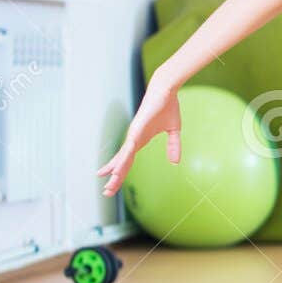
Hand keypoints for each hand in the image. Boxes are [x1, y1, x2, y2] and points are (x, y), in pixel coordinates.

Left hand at [98, 76, 182, 196]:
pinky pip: (129, 147)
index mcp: (140, 140)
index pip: (127, 160)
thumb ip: (174, 146)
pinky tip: (118, 167)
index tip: (111, 182)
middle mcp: (133, 138)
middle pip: (121, 162)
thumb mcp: (174, 131)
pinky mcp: (136, 129)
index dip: (119, 171)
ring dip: (116, 172)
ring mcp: (133, 134)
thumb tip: (175, 162)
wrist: (165, 90)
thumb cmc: (168, 106)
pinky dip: (123, 158)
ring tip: (108, 184)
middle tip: (106, 192)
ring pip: (122, 158)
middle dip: (114, 177)